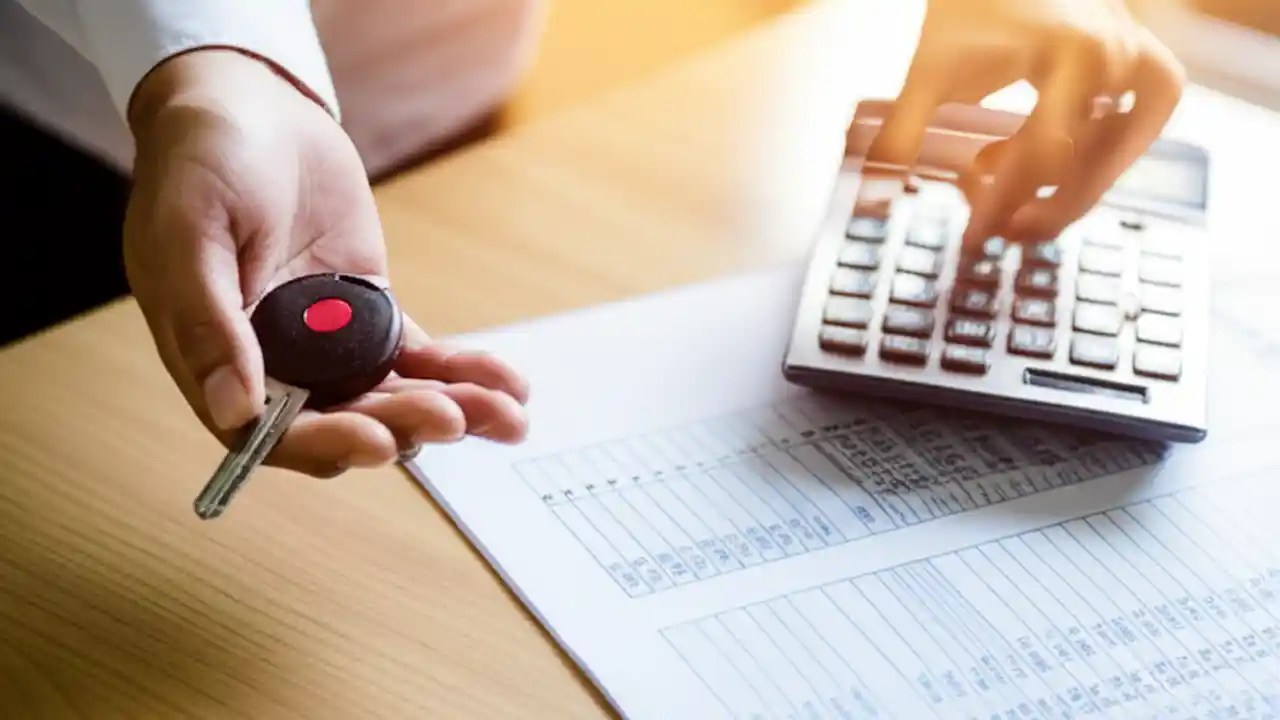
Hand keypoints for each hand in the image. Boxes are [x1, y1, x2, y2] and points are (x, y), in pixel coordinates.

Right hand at [123, 49, 528, 477]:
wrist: (251, 105)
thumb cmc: (199, 162)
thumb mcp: (188, 236)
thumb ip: (207, 324)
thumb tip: (235, 410)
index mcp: (215, 361)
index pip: (272, 433)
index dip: (326, 445)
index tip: (378, 441)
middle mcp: (274, 365)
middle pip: (346, 420)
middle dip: (402, 425)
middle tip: (451, 417)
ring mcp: (328, 343)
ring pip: (392, 397)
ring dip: (449, 411)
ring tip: (507, 417)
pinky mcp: (372, 315)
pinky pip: (419, 358)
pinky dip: (461, 373)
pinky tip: (510, 387)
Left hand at [868, 0, 1185, 243]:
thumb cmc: (967, 8)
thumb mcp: (930, 70)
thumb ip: (903, 132)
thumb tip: (875, 193)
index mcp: (1070, 54)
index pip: (1044, 154)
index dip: (1007, 202)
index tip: (974, 234)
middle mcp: (1116, 58)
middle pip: (1088, 164)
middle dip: (1042, 210)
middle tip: (997, 235)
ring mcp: (1138, 62)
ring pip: (1114, 157)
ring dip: (1063, 193)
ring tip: (1007, 207)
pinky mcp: (1145, 70)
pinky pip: (1125, 136)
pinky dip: (1082, 163)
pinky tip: (1017, 162)